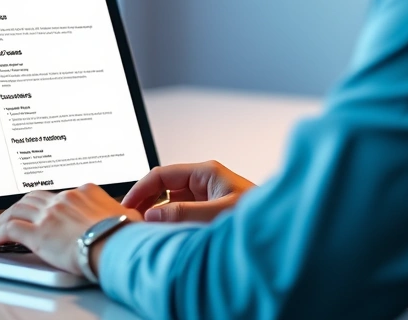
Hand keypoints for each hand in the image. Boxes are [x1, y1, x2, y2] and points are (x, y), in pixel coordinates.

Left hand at [0, 184, 141, 276]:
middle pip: (32, 198)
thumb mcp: (128, 216)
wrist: (115, 245)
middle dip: (20, 207)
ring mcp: (48, 214)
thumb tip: (128, 217)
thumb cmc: (124, 235)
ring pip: (16, 210)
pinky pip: (8, 230)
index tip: (42, 212)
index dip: (46, 204)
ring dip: (2, 220)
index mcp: (84, 192)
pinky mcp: (37, 233)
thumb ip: (120, 213)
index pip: (58, 195)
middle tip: (11, 216)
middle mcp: (64, 199)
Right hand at [122, 161, 254, 222]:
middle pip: (163, 188)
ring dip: (158, 215)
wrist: (280, 229)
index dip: (140, 190)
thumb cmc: (258, 215)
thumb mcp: (218, 213)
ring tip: (145, 231)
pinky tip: (163, 234)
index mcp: (205, 172)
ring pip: (170, 203)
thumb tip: (153, 213)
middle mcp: (204, 181)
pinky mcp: (208, 210)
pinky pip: (180, 214)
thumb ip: (185, 213)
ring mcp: (205, 196)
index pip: (161, 175)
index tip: (126, 207)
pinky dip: (169, 223)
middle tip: (132, 222)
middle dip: (146, 204)